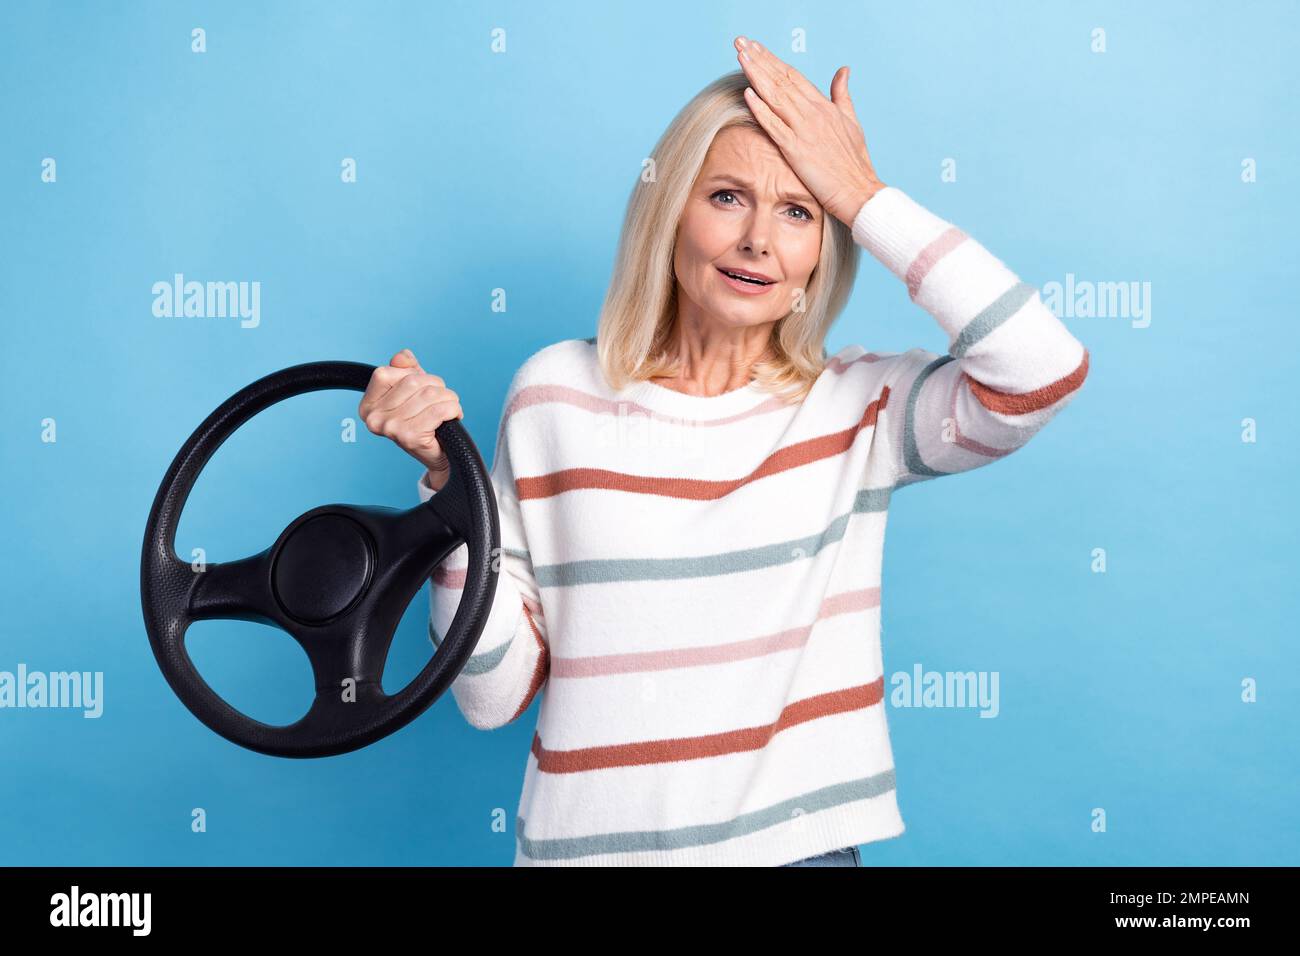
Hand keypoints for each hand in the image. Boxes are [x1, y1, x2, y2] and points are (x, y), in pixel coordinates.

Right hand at [358, 348, 463, 478]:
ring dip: (448, 398)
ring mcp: (390, 428)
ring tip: (448, 408)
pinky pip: (439, 410)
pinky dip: (454, 410)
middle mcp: (374, 418)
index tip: (422, 389)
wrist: (438, 455)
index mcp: (368, 405)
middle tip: (441, 399)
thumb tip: (403, 356)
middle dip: (436, 386)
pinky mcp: (410, 436)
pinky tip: (453, 416)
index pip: (387, 372)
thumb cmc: (424, 421)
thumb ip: (405, 370)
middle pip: (412, 382)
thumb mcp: (411, 392)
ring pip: (429, 394)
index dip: (412, 375)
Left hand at [733, 36, 885, 226]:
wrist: (860, 191)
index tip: (756, 46)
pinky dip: (761, 110)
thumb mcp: (852, 122)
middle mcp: (813, 113)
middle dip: (760, 59)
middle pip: (781, 80)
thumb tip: (843, 70)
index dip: (773, 60)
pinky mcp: (797, 150)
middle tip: (741, 42)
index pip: (794, 76)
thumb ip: (842, 95)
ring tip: (741, 56)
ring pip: (776, 97)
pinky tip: (748, 94)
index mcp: (824, 106)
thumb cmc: (855, 162)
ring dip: (756, 75)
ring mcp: (804, 130)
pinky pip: (775, 126)